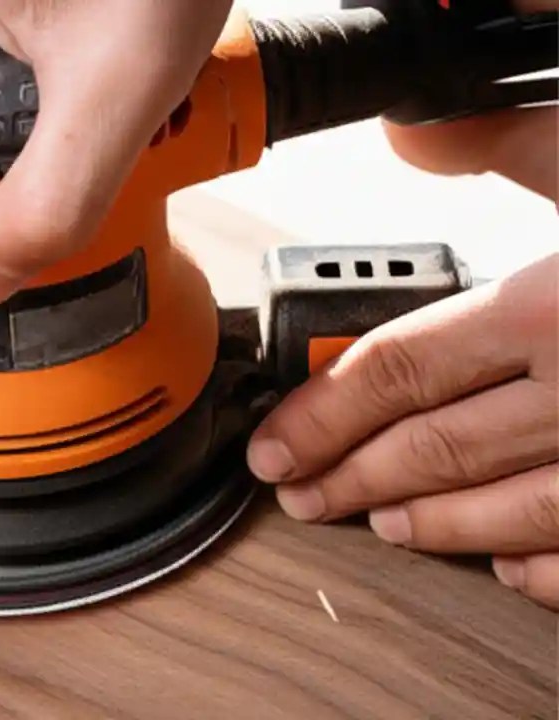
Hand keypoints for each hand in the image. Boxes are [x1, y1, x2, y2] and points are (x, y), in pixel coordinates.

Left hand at [248, 34, 558, 606]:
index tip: (274, 446)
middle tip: (302, 497)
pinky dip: (555, 568)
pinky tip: (514, 571)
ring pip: (515, 513)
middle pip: (436, 453)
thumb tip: (413, 131)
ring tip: (383, 526)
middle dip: (354, 478)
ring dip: (438, 526)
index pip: (400, 373)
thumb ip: (512, 143)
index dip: (321, 415)